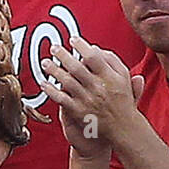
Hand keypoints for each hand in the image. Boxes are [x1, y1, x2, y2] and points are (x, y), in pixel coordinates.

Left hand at [41, 36, 144, 157]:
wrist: (123, 128)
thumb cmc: (122, 100)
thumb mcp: (124, 78)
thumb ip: (111, 61)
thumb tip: (94, 48)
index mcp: (110, 77)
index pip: (93, 57)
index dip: (81, 46)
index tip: (73, 40)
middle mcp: (98, 87)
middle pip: (77, 67)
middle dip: (63, 55)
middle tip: (54, 48)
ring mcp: (87, 100)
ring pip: (67, 82)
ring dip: (54, 71)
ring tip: (45, 63)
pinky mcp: (79, 112)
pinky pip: (62, 99)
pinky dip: (52, 91)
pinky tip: (44, 84)